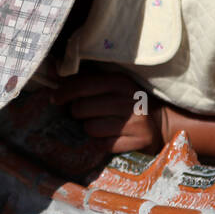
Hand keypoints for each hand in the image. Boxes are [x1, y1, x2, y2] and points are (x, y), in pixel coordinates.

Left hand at [49, 70, 165, 152]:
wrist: (162, 123)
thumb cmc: (128, 102)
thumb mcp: (112, 85)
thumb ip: (85, 78)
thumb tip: (52, 69)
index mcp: (121, 82)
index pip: (83, 85)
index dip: (64, 92)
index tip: (55, 98)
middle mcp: (128, 100)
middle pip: (81, 108)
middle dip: (77, 112)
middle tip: (84, 112)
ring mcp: (135, 122)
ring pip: (90, 128)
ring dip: (90, 127)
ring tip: (100, 123)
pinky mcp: (137, 141)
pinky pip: (103, 144)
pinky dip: (102, 142)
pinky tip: (111, 135)